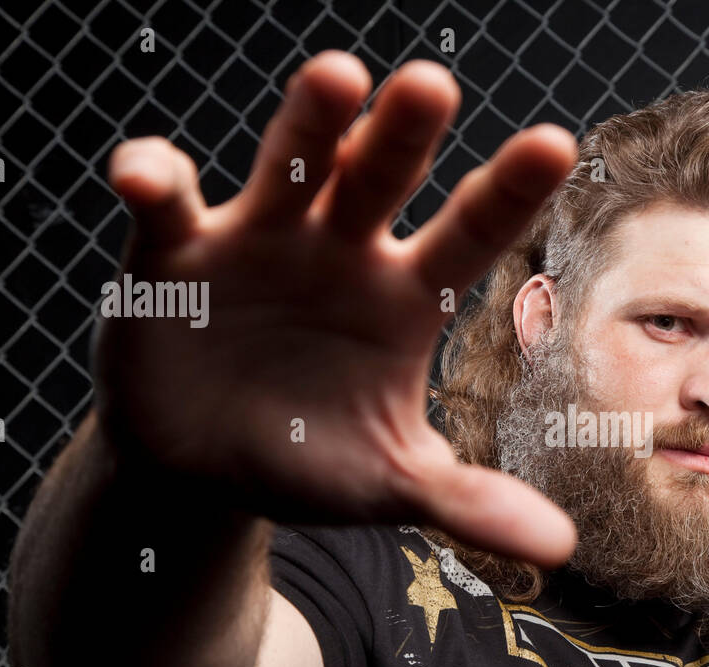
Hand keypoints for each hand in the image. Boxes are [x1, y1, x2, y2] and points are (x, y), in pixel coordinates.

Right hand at [93, 52, 576, 564]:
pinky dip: (155, 185)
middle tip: (434, 86)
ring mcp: (258, 242)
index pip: (466, 236)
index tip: (555, 145)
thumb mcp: (389, 483)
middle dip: (401, 136)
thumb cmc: (308, 458)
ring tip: (337, 77)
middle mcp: (338, 251)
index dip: (505, 193)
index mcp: (402, 298)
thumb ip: (466, 502)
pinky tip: (147, 176)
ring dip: (308, 126)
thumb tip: (561, 547)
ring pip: (287, 168)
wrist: (204, 468)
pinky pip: (165, 209)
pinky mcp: (173, 257)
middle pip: (378, 180)